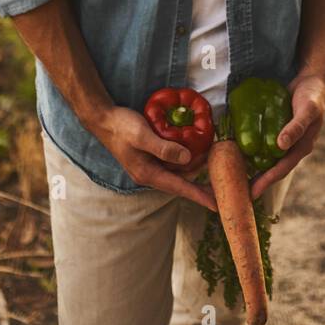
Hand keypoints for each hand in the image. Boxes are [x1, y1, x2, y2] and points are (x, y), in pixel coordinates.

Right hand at [93, 106, 217, 211]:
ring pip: (178, 170)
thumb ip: (164, 148)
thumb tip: (187, 159)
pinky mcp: (151, 156)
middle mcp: (150, 174)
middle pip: (182, 180)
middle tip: (221, 169)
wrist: (104, 119)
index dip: (199, 196)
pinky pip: (172, 161)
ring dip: (194, 164)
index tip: (216, 205)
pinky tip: (193, 146)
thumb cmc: (121, 127)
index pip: (180, 188)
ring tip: (211, 153)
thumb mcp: (143, 135)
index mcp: (148, 174)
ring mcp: (150, 166)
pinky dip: (185, 155)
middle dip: (201, 177)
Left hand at [249, 70, 324, 201]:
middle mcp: (293, 146)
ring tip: (237, 174)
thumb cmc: (313, 97)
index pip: (282, 169)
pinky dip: (255, 148)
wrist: (315, 81)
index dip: (267, 181)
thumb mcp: (307, 111)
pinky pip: (265, 142)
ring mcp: (286, 138)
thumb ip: (296, 127)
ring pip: (268, 157)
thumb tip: (281, 146)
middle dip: (258, 179)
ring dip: (255, 166)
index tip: (252, 193)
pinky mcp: (279, 128)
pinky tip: (241, 149)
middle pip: (273, 167)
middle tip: (239, 190)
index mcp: (302, 147)